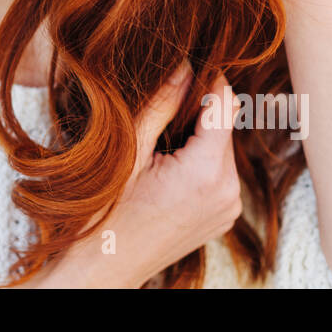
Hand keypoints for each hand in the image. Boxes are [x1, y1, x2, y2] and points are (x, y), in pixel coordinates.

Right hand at [29, 66, 243, 287]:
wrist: (103, 267)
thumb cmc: (105, 212)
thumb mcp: (129, 150)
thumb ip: (161, 104)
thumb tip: (184, 64)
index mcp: (208, 172)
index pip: (226, 103)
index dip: (207, 78)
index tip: (184, 65)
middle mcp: (229, 192)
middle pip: (224, 125)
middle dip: (197, 110)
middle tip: (159, 105)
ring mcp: (228, 208)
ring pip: (220, 147)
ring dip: (197, 135)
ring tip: (158, 141)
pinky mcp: (221, 217)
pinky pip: (217, 172)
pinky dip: (198, 159)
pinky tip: (166, 164)